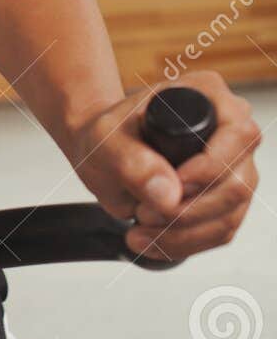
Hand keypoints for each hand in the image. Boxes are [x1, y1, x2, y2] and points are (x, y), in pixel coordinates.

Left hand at [63, 71, 260, 261]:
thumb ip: (131, 161)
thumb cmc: (107, 135)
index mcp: (208, 96)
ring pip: (229, 215)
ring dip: (182, 234)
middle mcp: (231, 131)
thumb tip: (168, 194)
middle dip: (186, 210)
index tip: (169, 186)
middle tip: (142, 212)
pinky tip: (151, 240)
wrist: (100, 153)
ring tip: (139, 230)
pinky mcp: (226, 200)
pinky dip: (184, 243)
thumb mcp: (104, 140)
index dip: (207, 170)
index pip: (238, 137)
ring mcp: (235, 169)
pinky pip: (219, 231)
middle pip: (237, 185)